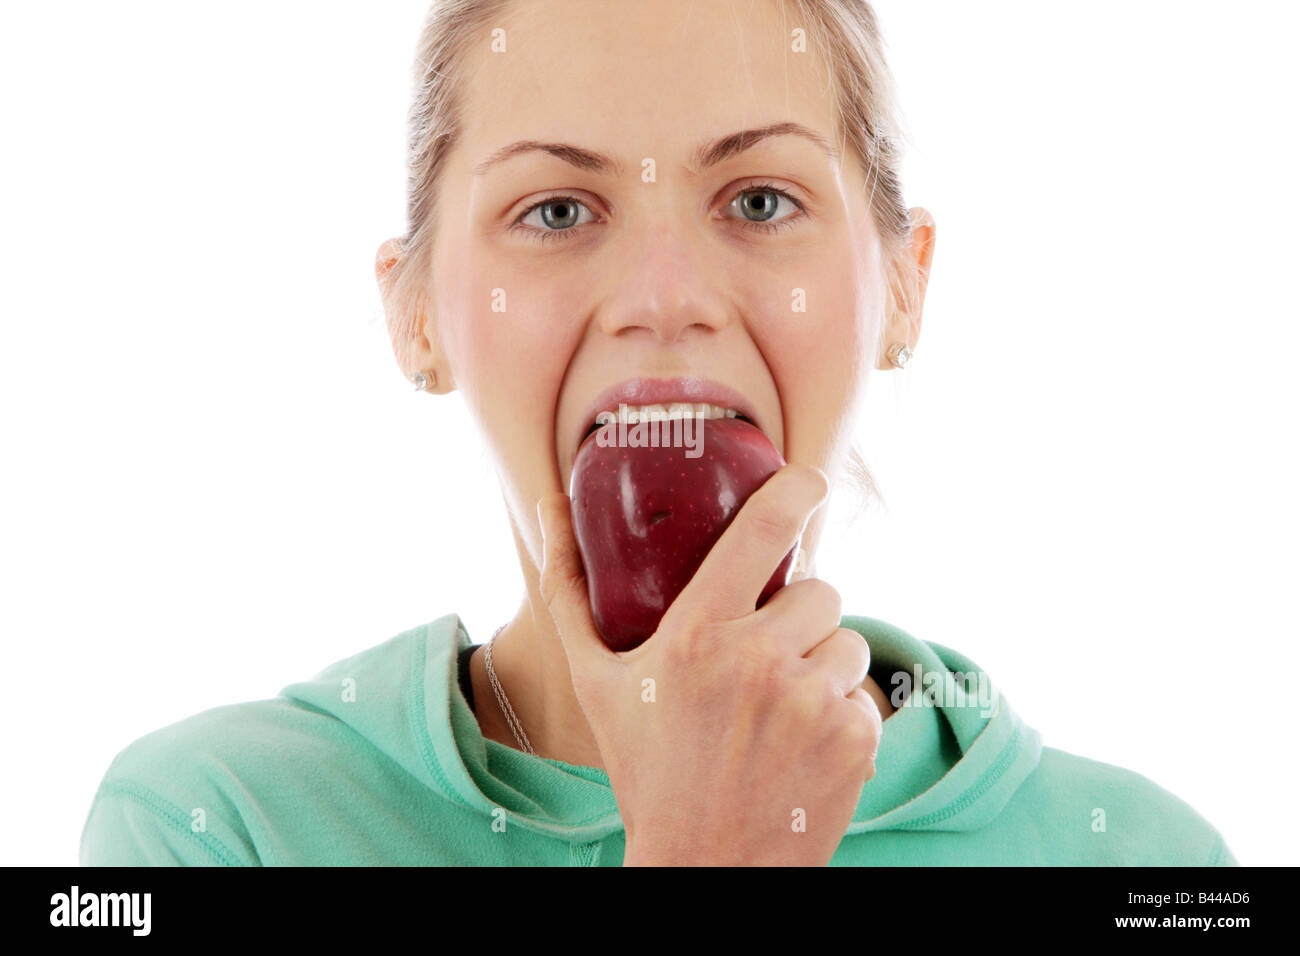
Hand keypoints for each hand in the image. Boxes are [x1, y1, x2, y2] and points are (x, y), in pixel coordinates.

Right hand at [537, 463, 882, 865]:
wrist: (703, 868)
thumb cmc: (646, 771)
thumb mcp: (596, 684)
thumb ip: (569, 594)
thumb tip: (548, 512)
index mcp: (697, 636)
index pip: (762, 531)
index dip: (795, 490)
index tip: (809, 480)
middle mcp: (760, 661)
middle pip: (819, 590)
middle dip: (798, 617)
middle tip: (766, 657)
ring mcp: (812, 702)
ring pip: (847, 640)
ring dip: (821, 664)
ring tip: (780, 708)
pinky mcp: (853, 740)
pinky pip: (863, 694)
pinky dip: (840, 713)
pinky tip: (801, 745)